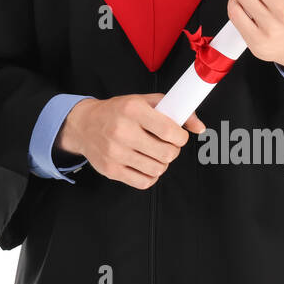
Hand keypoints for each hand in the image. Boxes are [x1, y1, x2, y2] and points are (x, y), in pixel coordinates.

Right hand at [57, 93, 204, 188]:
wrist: (84, 125)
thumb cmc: (117, 112)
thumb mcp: (144, 102)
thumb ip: (175, 111)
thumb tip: (200, 127)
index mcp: (133, 110)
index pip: (170, 131)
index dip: (181, 137)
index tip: (177, 135)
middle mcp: (122, 131)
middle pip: (167, 153)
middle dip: (172, 150)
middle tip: (165, 145)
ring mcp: (115, 152)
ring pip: (158, 169)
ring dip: (161, 163)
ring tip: (153, 154)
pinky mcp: (111, 170)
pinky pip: (144, 182)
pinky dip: (150, 176)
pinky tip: (144, 164)